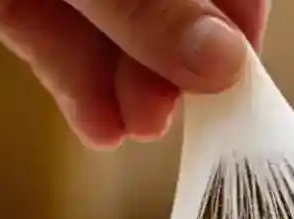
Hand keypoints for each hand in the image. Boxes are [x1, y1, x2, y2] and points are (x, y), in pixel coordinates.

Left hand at [0, 0, 271, 147]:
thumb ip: (145, 2)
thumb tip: (222, 66)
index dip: (237, 16)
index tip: (237, 79)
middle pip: (169, 0)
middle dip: (176, 62)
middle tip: (181, 119)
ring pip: (113, 27)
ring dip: (130, 86)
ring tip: (134, 131)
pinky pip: (55, 39)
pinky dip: (77, 85)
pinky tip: (99, 129)